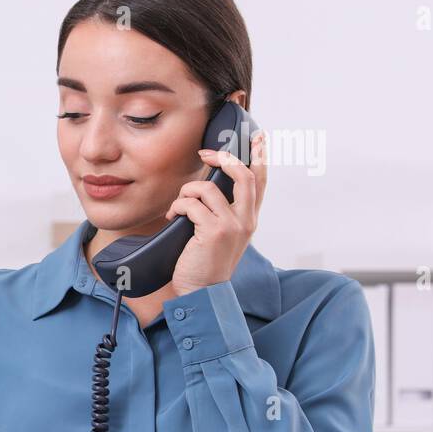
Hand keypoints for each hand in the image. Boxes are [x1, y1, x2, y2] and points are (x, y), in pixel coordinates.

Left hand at [164, 130, 266, 296]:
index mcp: (249, 219)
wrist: (203, 293)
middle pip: (243, 175)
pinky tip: (171, 217)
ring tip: (178, 207)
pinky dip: (177, 207)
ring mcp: (231, 225)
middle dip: (224, 158)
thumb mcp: (222, 236)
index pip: (261, 182)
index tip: (257, 138)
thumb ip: (222, 213)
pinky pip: (191, 205)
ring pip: (207, 188)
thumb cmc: (206, 264)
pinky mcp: (213, 231)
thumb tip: (206, 187)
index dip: (260, 157)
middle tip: (206, 153)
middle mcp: (246, 220)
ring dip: (186, 192)